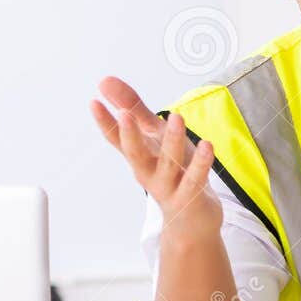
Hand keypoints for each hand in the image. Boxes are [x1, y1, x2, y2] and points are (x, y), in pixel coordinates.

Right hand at [90, 76, 221, 242]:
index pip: (117, 139)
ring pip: (169, 163)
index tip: (93, 102)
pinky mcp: (189, 197)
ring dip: (172, 141)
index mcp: (138, 156)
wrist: (190, 220)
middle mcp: (148, 171)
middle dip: (130, 135)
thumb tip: (105, 81)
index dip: (105, 122)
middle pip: (135, 154)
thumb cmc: (171, 171)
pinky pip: (195, 179)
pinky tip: (207, 145)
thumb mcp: (153, 136)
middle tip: (125, 114)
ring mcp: (168, 186)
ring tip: (175, 117)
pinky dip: (201, 163)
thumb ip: (133, 108)